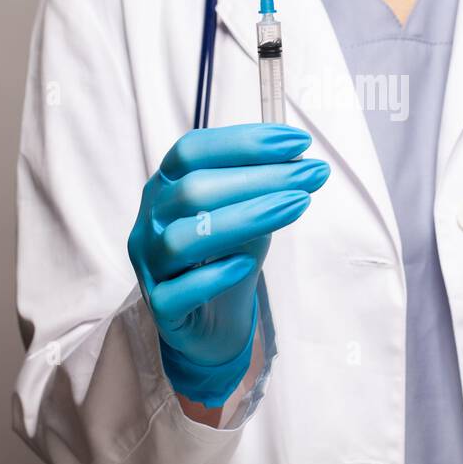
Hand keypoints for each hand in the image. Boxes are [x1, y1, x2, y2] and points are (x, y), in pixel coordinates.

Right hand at [127, 124, 328, 405]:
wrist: (214, 322)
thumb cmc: (228, 257)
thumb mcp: (248, 214)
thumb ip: (263, 189)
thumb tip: (300, 161)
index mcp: (166, 186)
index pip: (192, 151)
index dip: (244, 142)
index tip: (299, 141)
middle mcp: (150, 221)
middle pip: (193, 190)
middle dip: (259, 177)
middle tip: (312, 173)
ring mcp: (150, 265)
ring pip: (182, 239)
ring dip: (245, 218)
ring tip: (297, 205)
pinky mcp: (160, 307)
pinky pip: (178, 292)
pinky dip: (214, 276)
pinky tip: (246, 266)